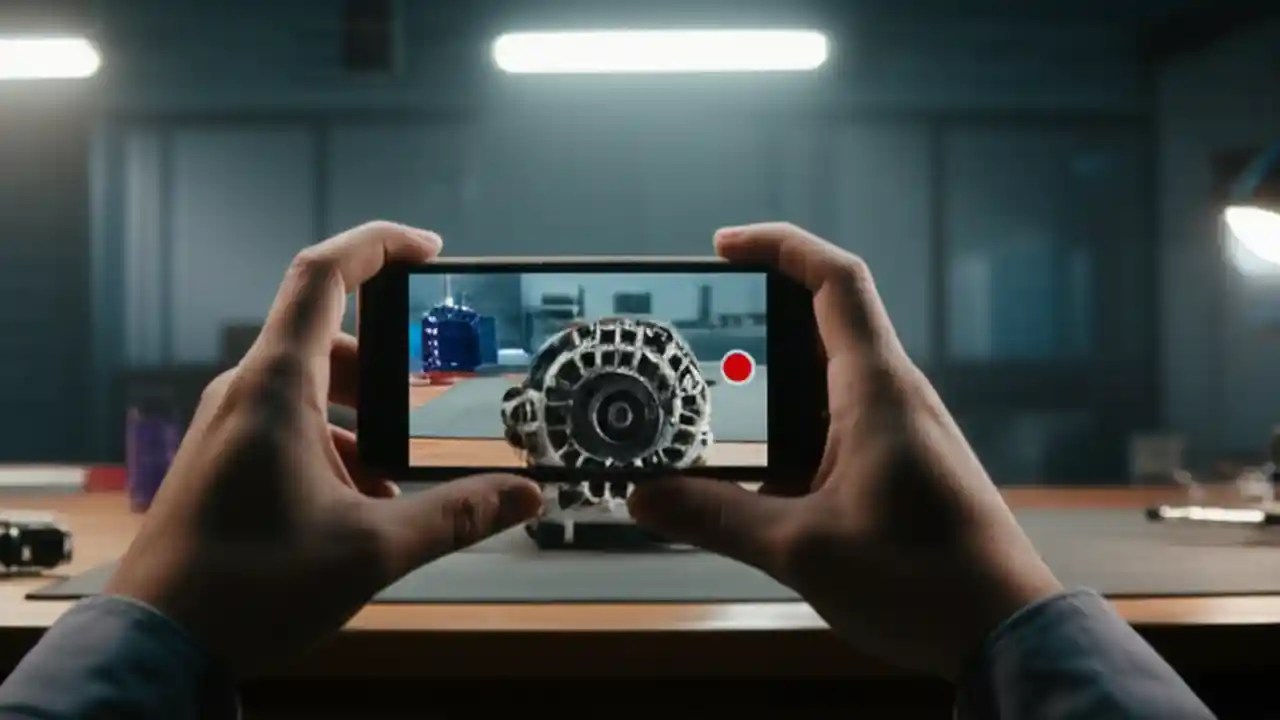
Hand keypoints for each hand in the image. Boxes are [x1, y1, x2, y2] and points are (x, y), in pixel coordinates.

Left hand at [104, 221, 543, 672]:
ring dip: (363, 417)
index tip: (427, 248)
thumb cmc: (247, 587)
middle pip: (329, 338)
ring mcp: (228, 425)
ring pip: (310, 389)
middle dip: (389, 366)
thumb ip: (455, 515)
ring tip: (398, 474)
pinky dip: (333, 446)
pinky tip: (359, 504)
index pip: (325, 275)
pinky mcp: (222, 459)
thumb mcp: (372, 549)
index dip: (379, 245)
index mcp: (278, 387)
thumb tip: (520, 495)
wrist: (158, 641)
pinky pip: (287, 426)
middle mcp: (246, 393)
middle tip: (434, 394)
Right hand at [627, 222, 1062, 677]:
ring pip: (824, 377)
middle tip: (695, 335)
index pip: (833, 280)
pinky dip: (788, 427)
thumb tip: (644, 496)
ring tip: (708, 400)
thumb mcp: (799, 548)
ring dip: (769, 380)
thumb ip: (714, 517)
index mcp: (877, 390)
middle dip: (755, 318)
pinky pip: (834, 423)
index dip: (778, 246)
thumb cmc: (924, 581)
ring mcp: (898, 431)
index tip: (723, 246)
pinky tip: (750, 467)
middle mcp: (892, 396)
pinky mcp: (897, 465)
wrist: (1000, 631)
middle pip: (821, 321)